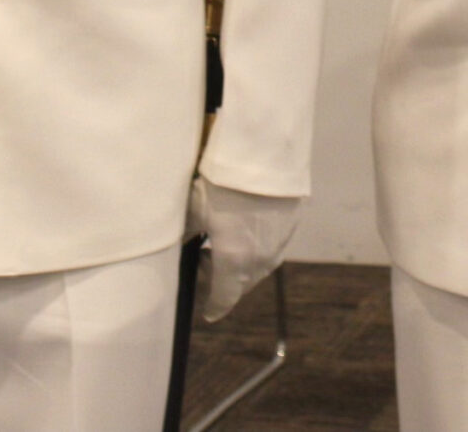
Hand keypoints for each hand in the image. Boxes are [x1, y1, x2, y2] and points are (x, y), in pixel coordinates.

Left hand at [188, 177, 300, 322]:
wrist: (265, 155)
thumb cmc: (226, 183)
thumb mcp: (195, 209)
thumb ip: (185, 234)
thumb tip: (177, 244)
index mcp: (234, 262)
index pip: (224, 299)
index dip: (213, 307)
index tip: (207, 311)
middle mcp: (260, 260)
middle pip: (241, 284)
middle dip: (222, 280)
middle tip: (204, 260)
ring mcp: (279, 244)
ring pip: (258, 266)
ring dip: (241, 264)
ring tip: (223, 240)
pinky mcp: (291, 226)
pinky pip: (271, 247)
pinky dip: (256, 246)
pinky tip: (245, 225)